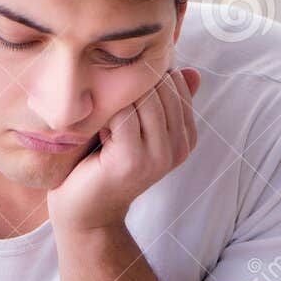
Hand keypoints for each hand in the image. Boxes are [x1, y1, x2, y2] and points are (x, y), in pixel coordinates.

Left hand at [48, 68, 201, 233]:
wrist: (86, 209)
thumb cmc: (106, 161)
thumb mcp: (140, 127)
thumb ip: (165, 102)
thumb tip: (193, 71)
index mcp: (186, 138)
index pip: (177, 86)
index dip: (146, 82)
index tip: (127, 104)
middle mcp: (179, 148)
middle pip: (161, 89)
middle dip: (131, 90)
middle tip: (113, 115)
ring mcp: (158, 156)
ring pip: (143, 99)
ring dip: (117, 103)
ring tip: (108, 126)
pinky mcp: (133, 160)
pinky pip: (123, 116)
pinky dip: (106, 117)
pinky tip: (100, 135)